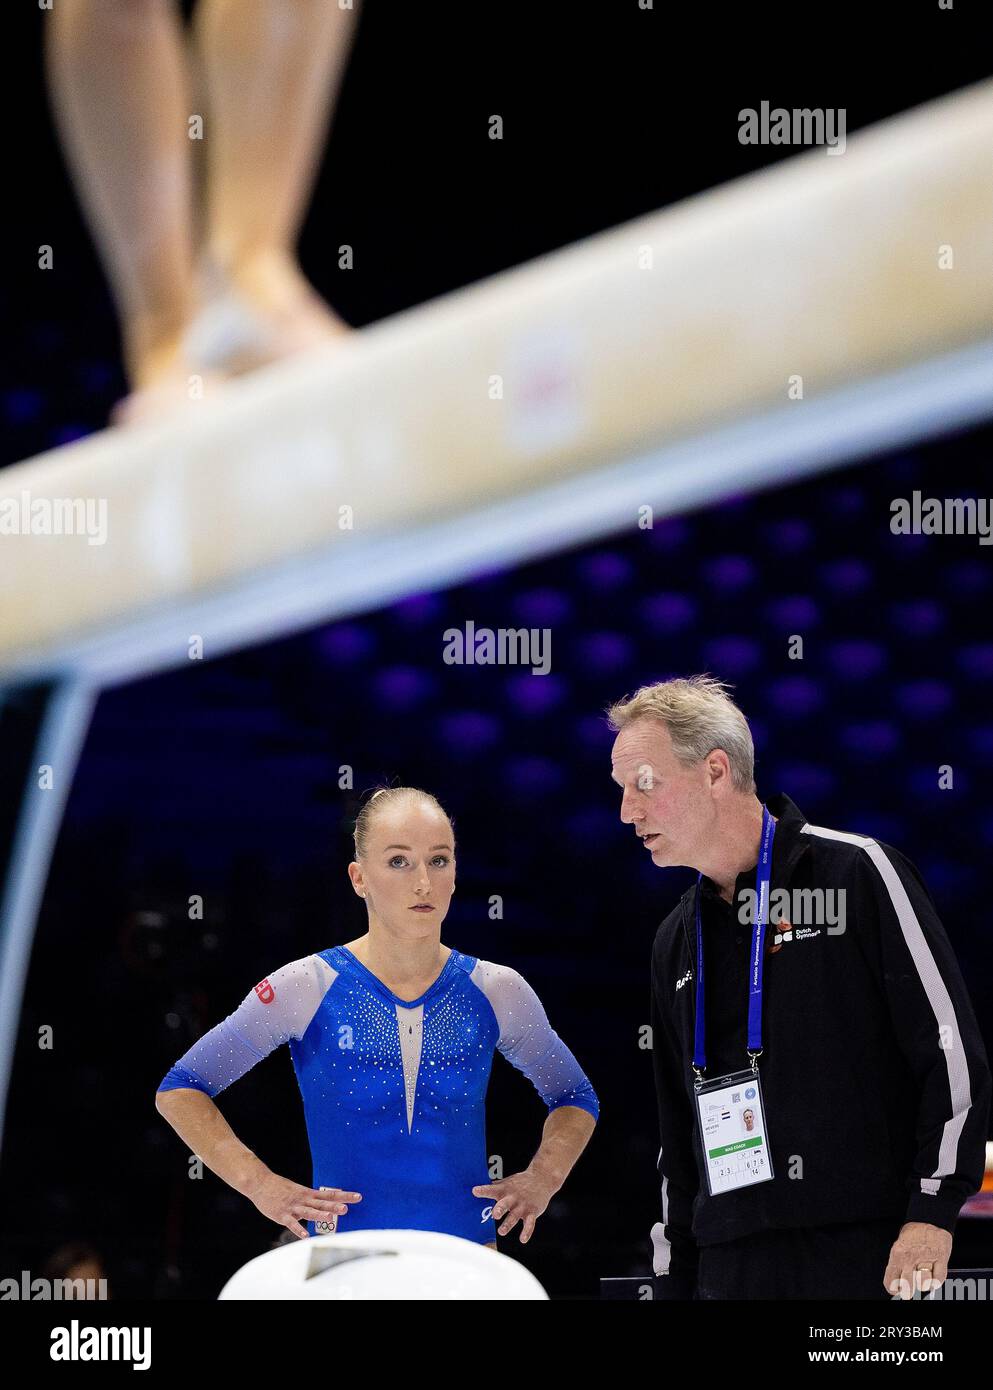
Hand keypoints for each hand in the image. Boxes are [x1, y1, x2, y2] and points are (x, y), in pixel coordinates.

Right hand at [245, 1171, 361, 1239]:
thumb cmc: (281, 1188)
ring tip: (330, 1217)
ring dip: (319, 1214)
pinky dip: (299, 1229)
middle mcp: (303, 1199)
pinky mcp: (282, 1215)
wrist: (261, 1183)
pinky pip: (292, 1223)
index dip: (344, 1195)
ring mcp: (293, 1207)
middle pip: (322, 1203)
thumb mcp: (299, 1191)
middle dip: (334, 1205)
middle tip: (346, 1208)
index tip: (358, 1197)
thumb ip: (311, 1200)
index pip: (330, 1194)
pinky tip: (305, 1235)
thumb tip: (325, 1206)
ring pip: (308, 1211)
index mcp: (308, 1193)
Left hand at [472, 1169, 557, 1242]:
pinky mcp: (532, 1212)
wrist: (541, 1178)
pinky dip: (527, 1232)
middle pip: (504, 1204)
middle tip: (494, 1214)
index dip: (483, 1190)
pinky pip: (529, 1224)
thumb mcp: (507, 1182)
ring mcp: (522, 1205)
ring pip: (514, 1216)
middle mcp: (513, 1198)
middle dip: (499, 1209)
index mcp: (504, 1190)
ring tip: (501, 1231)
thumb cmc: (520, 1182)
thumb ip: (493, 1187)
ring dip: (508, 1224)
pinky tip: (522, 1239)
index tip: (474, 1191)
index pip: (491, 1189)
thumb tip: (476, 1190)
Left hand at [883, 1221, 951, 1297]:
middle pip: (908, 1286)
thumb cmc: (913, 1235)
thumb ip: (898, 1264)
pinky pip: (938, 1279)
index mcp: (897, 1255)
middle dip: (908, 1292)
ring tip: (923, 1276)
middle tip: (909, 1290)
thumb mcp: (899, 1246)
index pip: (891, 1280)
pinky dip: (936, 1281)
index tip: (897, 1290)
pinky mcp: (940, 1258)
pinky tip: (933, 1274)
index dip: (893, 1289)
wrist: (928, 1218)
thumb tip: (896, 1283)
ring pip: (923, 1284)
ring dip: (923, 1284)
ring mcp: (926, 1258)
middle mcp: (910, 1258)